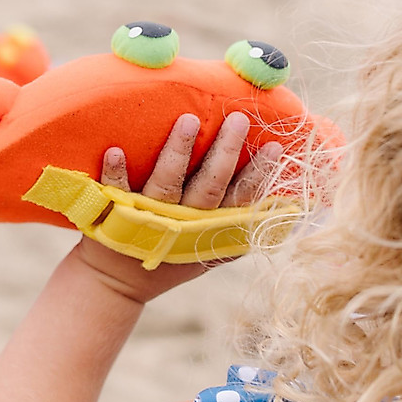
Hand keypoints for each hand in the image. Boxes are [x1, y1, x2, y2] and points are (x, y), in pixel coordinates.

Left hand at [74, 112, 283, 302]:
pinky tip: (115, 150)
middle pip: (209, 186)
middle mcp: (184, 221)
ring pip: (168, 183)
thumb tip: (286, 204)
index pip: (241, 198)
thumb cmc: (170, 258)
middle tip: (238, 118)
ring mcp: (150, 217)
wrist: (118, 283)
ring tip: (188, 120)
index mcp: (210, 227)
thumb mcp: (209, 250)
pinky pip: (118, 190)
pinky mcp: (118, 214)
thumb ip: (238, 227)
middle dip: (225, 152)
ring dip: (177, 151)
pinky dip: (116, 172)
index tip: (274, 146)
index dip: (259, 174)